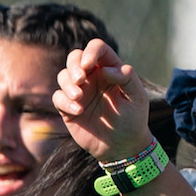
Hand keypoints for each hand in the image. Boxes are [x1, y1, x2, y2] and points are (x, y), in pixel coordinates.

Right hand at [52, 39, 157, 163]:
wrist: (121, 146)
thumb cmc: (133, 120)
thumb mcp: (137, 98)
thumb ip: (127, 78)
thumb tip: (106, 69)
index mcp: (110, 69)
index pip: (97, 49)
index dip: (91, 52)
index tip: (89, 66)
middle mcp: (92, 77)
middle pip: (74, 57)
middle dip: (74, 65)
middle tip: (80, 80)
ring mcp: (79, 92)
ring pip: (63, 76)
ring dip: (68, 84)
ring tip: (79, 98)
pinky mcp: (68, 108)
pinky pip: (58, 98)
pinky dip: (65, 102)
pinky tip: (78, 111)